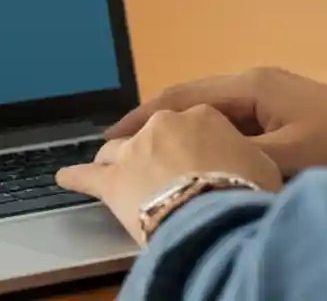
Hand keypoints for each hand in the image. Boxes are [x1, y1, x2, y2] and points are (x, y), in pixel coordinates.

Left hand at [56, 105, 281, 243]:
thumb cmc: (245, 189)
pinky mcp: (112, 180)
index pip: (194, 126)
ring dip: (114, 159)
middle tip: (158, 170)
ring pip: (117, 150)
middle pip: (151, 135)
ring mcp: (133, 150)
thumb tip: (242, 166)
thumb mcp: (263, 166)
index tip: (198, 161)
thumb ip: (244, 159)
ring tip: (109, 167)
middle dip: (152, 150)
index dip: (194, 146)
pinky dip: (75, 176)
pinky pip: (87, 176)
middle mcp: (163, 126)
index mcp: (203, 117)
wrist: (215, 209)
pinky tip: (63, 177)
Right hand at [106, 67, 326, 176]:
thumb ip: (240, 159)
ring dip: (181, 136)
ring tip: (150, 161)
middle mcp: (256, 86)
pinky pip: (231, 129)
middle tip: (120, 154)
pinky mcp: (281, 118)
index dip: (143, 116)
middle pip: (190, 103)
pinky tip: (198, 166)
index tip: (111, 137)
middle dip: (154, 126)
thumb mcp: (291, 155)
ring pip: (209, 118)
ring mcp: (269, 100)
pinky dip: (207, 144)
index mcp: (252, 86)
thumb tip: (196, 166)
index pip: (181, 96)